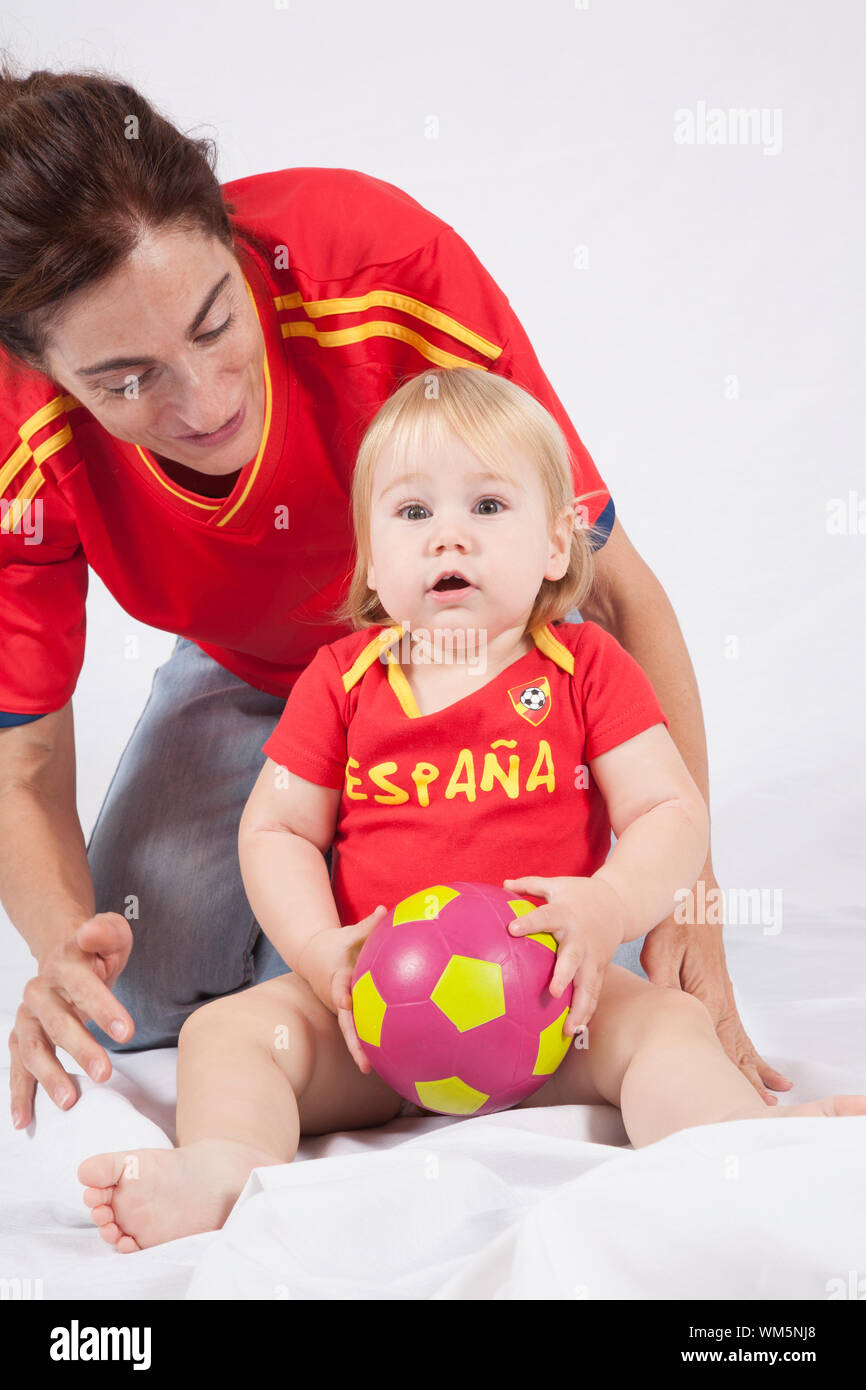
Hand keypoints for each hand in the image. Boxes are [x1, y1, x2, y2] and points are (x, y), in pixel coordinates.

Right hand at [9, 912, 134, 1127]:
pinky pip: (17, 1067)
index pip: (85, 986)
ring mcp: (28, 1016)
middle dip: (81, 1049)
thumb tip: (91, 932)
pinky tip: (23, 1120)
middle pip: (58, 1022)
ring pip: (33, 1048)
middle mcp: (40, 990)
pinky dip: (18, 1094)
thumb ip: (106, 931)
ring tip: (69, 1102)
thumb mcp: (111, 934)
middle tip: (105, 1073)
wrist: (64, 956)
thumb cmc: (95, 952)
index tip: (127, 1033)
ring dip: (49, 1076)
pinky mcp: (22, 1037)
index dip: (105, 1008)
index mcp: (65, 963)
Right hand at [297, 904, 389, 1072]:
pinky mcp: (348, 1015)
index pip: (338, 987)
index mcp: (337, 978)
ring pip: (352, 1032)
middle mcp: (337, 998)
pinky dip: (370, 1043)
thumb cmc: (337, 944)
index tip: (346, 1001)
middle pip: (346, 1023)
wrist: (313, 957)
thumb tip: (384, 910)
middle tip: (364, 1065)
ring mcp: (341, 1010)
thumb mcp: (349, 933)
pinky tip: (392, 1059)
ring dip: (361, 1051)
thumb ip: (368, 925)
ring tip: (376, 1072)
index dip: (341, 994)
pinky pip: (360, 1030)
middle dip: (354, 1044)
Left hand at [502, 875, 625, 1034]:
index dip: (530, 922)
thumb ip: (530, 885)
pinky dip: (587, 1012)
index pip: (545, 917)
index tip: (512, 928)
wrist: (619, 903)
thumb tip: (503, 883)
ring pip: (588, 984)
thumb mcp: (556, 884)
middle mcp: (580, 939)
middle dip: (564, 975)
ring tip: (568, 1029)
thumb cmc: (580, 894)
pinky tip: (574, 1031)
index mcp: (565, 914)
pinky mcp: (600, 969)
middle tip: (552, 992)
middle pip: (572, 958)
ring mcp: (593, 957)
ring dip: (579, 1007)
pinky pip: (594, 993)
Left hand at [640, 871, 793, 1104]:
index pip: (716, 1044)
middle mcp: (721, 999)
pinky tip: (762, 1067)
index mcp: (707, 995)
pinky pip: (737, 1029)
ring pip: (740, 1041)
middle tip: (759, 1110)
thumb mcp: (660, 948)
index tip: (728, 1099)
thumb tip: (663, 1009)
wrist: (692, 895)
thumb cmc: (674, 921)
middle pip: (734, 1049)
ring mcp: (723, 996)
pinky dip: (750, 1050)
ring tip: (772, 1094)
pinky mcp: (720, 991)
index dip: (722, 1073)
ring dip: (754, 1068)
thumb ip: (663, 982)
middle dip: (745, 1080)